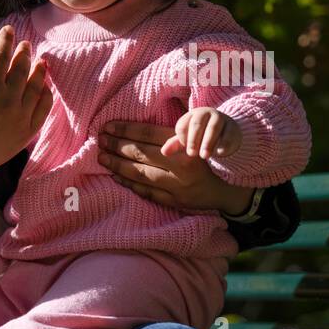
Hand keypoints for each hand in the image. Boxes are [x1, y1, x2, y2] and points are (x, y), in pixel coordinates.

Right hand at [0, 25, 52, 184]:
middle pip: (21, 69)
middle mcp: (8, 102)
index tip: (9, 30)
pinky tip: (44, 88)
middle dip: (24, 53)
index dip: (5, 40)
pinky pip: (43, 110)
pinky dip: (45, 96)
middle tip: (25, 44)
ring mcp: (20, 119)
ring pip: (36, 87)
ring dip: (39, 71)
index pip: (1, 56)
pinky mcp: (26, 134)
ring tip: (40, 62)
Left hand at [98, 120, 253, 213]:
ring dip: (118, 165)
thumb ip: (171, 135)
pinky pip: (147, 192)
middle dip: (118, 146)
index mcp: (187, 147)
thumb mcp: (194, 141)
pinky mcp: (175, 201)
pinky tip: (115, 176)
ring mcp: (178, 186)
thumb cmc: (206, 159)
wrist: (228, 189)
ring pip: (142, 174)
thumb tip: (138, 129)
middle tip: (100, 140)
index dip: (127, 130)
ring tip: (102, 157)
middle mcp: (182, 167)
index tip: (108, 126)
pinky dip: (130, 184)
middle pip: (143, 154)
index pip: (151, 135)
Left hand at [162, 106, 241, 159]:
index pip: (182, 125)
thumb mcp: (187, 140)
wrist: (226, 132)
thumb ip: (175, 144)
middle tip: (191, 154)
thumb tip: (163, 152)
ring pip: (213, 127)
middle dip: (193, 140)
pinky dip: (224, 143)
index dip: (182, 138)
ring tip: (204, 156)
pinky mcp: (233, 127)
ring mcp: (220, 119)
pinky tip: (220, 153)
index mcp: (191, 116)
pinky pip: (228, 134)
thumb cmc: (201, 136)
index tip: (185, 149)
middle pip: (197, 124)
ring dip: (208, 142)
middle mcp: (205, 114)